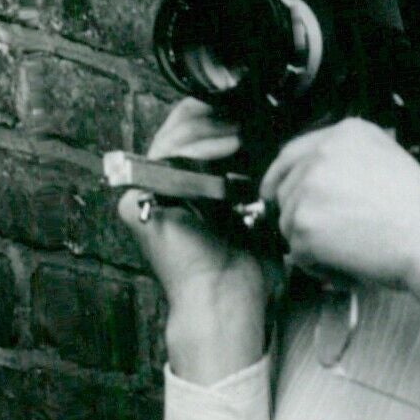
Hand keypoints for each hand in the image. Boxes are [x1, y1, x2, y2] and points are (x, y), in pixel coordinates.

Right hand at [116, 97, 265, 381]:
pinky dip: (196, 147)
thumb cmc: (247, 273)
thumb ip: (260, 179)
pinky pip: (164, 159)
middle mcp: (162, 189)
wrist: (228, 305)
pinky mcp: (138, 205)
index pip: (198, 132)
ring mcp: (145, 196)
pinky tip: (228, 147)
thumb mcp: (261, 215)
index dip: (226, 116)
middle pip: (182, 127)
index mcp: (188, 188)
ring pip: (172, 135)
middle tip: (251, 117)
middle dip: (217, 115)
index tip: (260, 115)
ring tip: (243, 131)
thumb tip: (281, 140)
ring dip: (211, 127)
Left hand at [259, 118, 419, 301]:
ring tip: (353, 254)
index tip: (274, 197)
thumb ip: (350, 164)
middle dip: (300, 219)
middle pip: (286, 190)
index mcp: (345, 134)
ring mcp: (308, 188)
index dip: (280, 178)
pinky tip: (352, 266)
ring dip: (314, 246)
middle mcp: (321, 154)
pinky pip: (299, 255)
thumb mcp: (389, 161)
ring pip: (289, 225)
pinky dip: (321, 268)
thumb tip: (317, 191)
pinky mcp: (303, 225)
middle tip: (325, 241)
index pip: (292, 153)